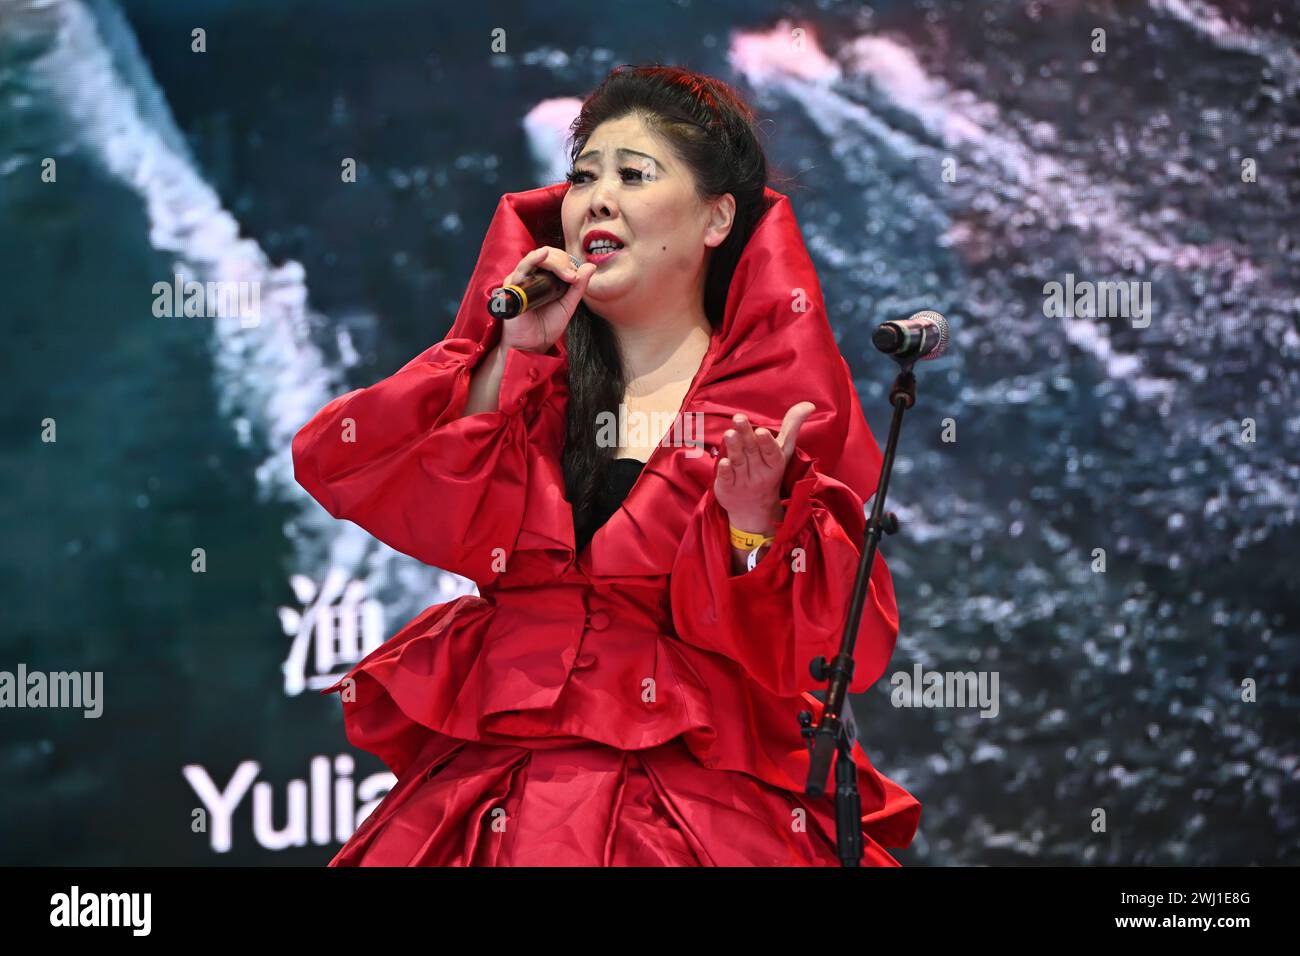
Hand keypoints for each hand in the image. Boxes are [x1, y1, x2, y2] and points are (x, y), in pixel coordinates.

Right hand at [497, 247, 596, 352]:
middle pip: (547, 255)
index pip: (554, 258)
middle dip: (564, 262)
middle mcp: (530, 276)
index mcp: (542, 278)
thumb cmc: (546, 327)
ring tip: (568, 275)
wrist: (532, 346)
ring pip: (537, 258)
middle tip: (573, 277)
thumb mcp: (567, 305)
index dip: (567, 262)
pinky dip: (533, 259)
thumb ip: (578, 287)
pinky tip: (543, 254)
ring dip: (555, 263)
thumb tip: (590, 266)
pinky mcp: (512, 287)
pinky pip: (522, 268)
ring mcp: (520, 280)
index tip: (577, 277)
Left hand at [714, 402, 815, 532]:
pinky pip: (727, 479)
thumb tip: (809, 404)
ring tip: (729, 433)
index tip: (761, 431)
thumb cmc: (769, 470)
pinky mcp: (727, 488)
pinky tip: (722, 462)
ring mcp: (743, 481)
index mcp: (774, 463)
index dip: (766, 443)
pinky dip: (725, 471)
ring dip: (734, 448)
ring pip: (738, 462)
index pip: (771, 453)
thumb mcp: (782, 451)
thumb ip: (792, 426)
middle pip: (751, 452)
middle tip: (738, 418)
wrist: (754, 508)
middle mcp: (759, 473)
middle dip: (745, 435)